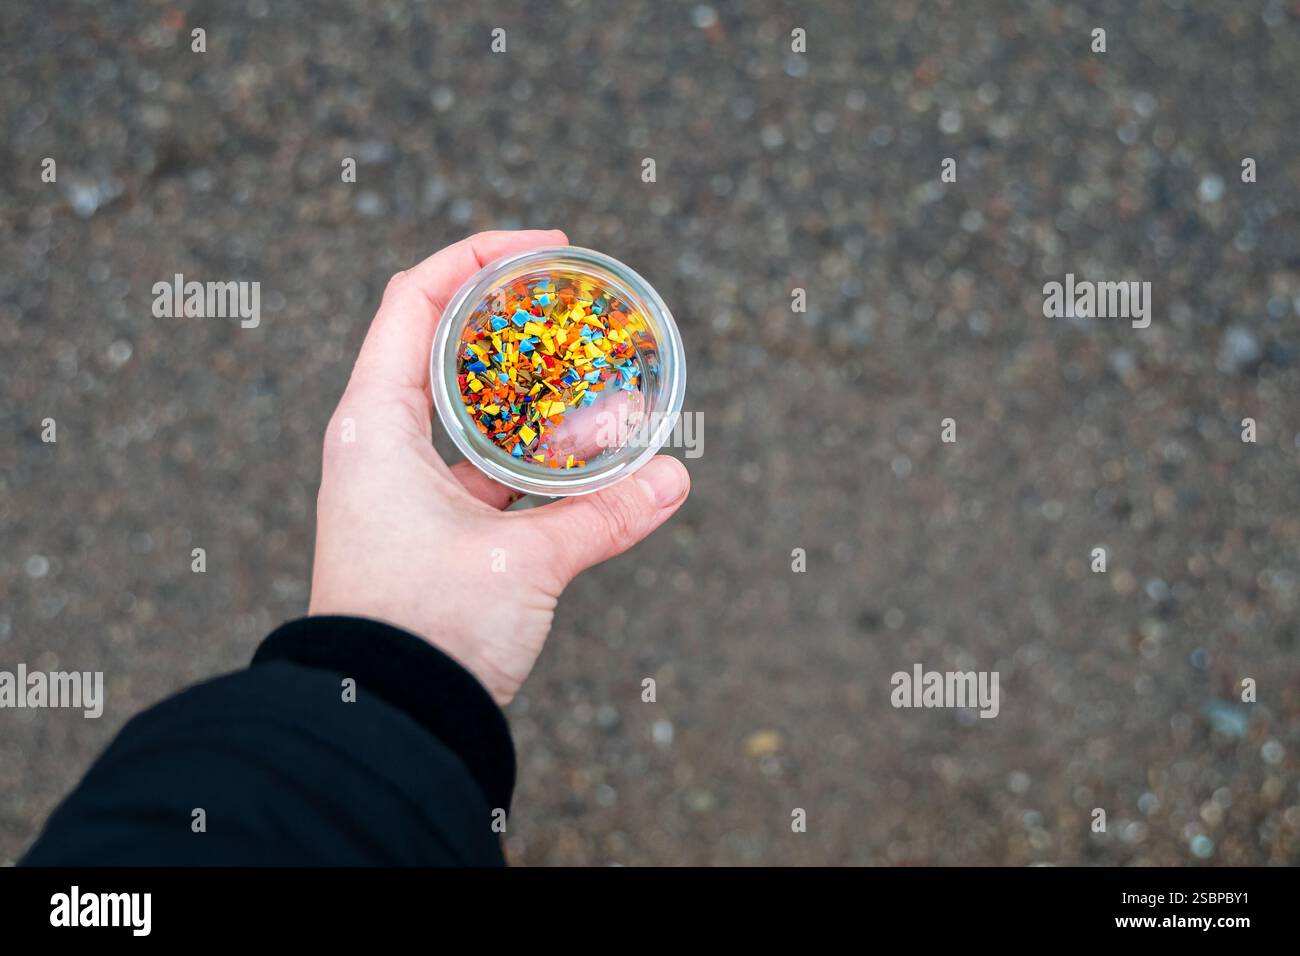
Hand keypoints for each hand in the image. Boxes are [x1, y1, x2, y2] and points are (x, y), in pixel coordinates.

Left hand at [308, 231, 690, 704]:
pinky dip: (529, 459)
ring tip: (599, 391)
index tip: (548, 249)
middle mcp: (379, 446)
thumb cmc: (427, 629)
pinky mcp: (426, 531)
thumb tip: (675, 479)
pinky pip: (481, 471)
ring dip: (534, 401)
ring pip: (470, 416)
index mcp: (375, 425)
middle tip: (580, 317)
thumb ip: (603, 515)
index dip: (479, 257)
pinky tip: (582, 459)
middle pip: (446, 350)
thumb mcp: (525, 562)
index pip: (417, 300)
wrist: (386, 721)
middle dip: (519, 329)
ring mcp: (401, 489)